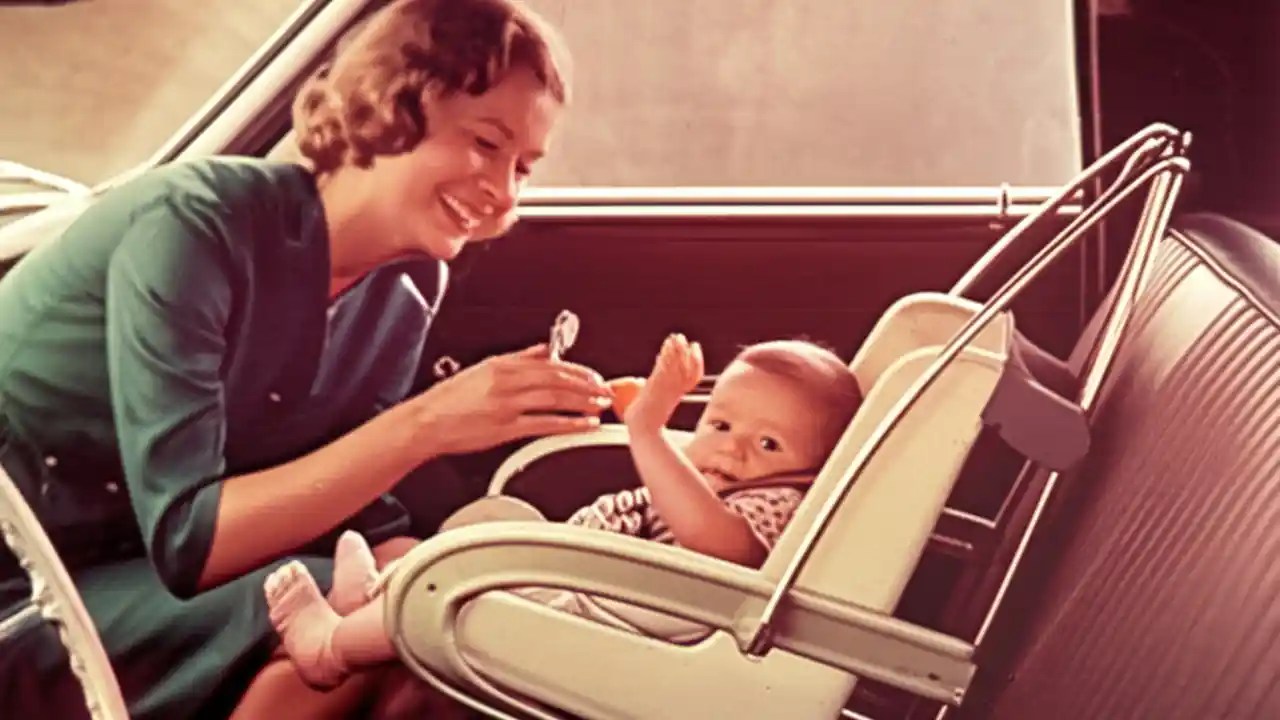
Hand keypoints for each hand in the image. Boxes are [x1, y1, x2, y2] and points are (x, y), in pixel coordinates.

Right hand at [403, 344, 612, 455]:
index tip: (594, 375)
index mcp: (503, 365)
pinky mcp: (504, 428)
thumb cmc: (450, 399)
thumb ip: (519, 359)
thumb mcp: (484, 369)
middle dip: (587, 385)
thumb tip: (544, 350)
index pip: (550, 363)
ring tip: (599, 405)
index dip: (578, 370)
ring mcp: (506, 405)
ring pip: (555, 399)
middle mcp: (507, 381)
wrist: (425, 422)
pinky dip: (568, 424)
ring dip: (582, 402)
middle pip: (557, 379)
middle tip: (605, 390)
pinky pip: (543, 424)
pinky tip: (583, 424)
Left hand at [624, 333, 702, 433]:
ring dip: (674, 351)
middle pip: (685, 367)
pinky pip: (663, 372)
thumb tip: (651, 382)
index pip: (693, 375)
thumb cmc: (648, 422)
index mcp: (677, 394)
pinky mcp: (656, 390)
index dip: (696, 360)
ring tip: (674, 337)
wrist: (643, 431)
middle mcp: (674, 391)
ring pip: (675, 367)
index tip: (695, 346)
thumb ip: (658, 392)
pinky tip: (662, 350)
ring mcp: (666, 390)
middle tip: (682, 337)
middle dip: (684, 351)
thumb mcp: (657, 403)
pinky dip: (664, 360)